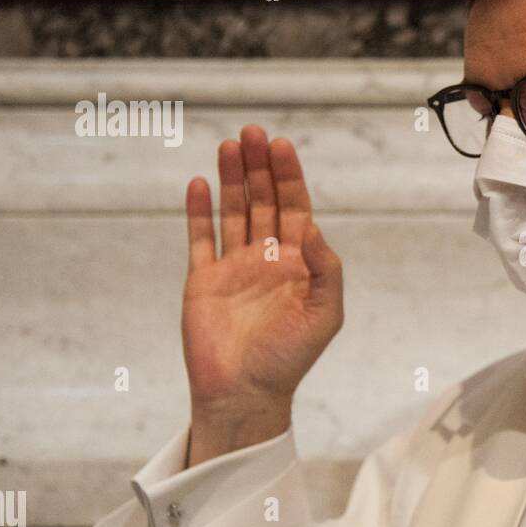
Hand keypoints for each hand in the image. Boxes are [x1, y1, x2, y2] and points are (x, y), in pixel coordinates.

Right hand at [182, 126, 344, 465]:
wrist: (245, 393)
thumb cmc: (290, 358)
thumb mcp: (325, 314)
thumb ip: (326, 270)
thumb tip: (317, 230)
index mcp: (299, 263)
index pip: (296, 208)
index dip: (290, 177)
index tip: (282, 145)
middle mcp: (267, 258)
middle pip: (263, 201)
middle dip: (260, 167)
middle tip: (254, 133)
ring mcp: (234, 267)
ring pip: (233, 211)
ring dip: (232, 179)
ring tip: (230, 144)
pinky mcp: (203, 281)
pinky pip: (200, 238)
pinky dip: (199, 211)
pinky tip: (200, 183)